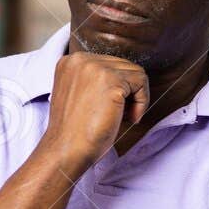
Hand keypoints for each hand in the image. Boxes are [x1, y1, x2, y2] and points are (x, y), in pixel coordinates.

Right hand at [38, 51, 149, 175]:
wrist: (66, 149)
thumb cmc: (76, 130)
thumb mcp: (81, 94)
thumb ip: (95, 80)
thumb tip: (127, 77)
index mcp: (71, 61)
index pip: (110, 64)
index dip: (118, 88)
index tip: (111, 108)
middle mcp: (81, 59)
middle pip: (125, 66)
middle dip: (129, 92)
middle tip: (120, 115)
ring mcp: (95, 67)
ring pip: (136, 73)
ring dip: (137, 97)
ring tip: (124, 117)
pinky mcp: (111, 81)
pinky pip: (141, 83)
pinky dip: (142, 103)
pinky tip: (129, 119)